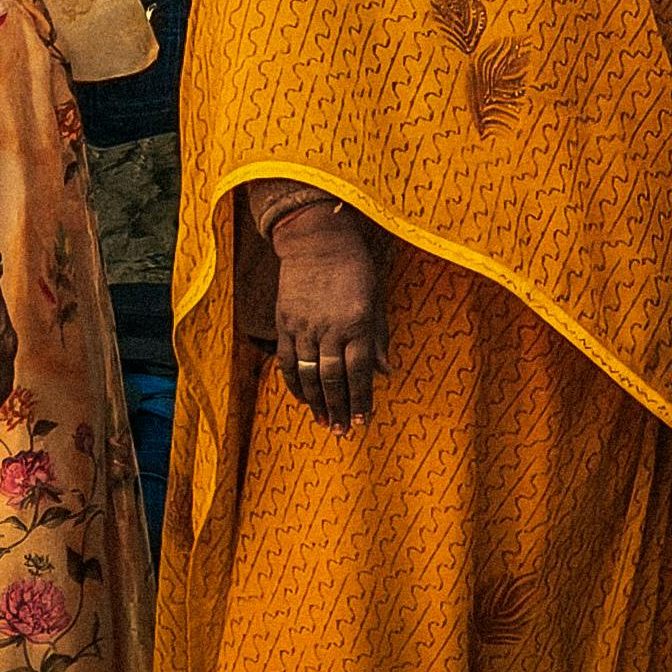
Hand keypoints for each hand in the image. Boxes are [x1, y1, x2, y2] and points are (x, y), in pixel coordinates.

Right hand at [268, 200, 387, 428]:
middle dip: (340, 408)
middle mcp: (330, 327)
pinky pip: (287, 361)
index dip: (362, 399)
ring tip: (325, 423)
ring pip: (309, 374)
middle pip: (333, 378)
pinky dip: (294, 383)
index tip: (364, 421)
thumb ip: (378, 336)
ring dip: (317, 403)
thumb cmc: (354, 266)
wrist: (316, 239)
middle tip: (344, 431)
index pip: (360, 371)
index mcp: (357, 321)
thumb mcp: (375, 297)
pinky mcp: (285, 322)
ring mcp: (304, 326)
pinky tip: (302, 399)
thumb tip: (386, 372)